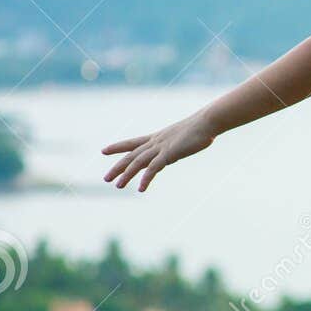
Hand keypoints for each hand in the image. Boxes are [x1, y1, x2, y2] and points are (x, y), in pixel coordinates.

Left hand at [102, 113, 216, 191]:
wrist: (207, 122)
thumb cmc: (201, 127)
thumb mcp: (185, 136)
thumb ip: (178, 144)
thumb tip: (178, 149)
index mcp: (158, 137)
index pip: (132, 142)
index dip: (118, 147)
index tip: (104, 150)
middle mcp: (155, 142)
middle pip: (131, 155)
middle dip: (118, 167)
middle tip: (106, 178)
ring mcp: (161, 147)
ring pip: (138, 162)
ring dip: (127, 174)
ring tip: (118, 185)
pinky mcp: (169, 154)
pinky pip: (153, 168)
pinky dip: (146, 179)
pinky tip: (140, 189)